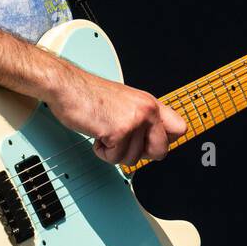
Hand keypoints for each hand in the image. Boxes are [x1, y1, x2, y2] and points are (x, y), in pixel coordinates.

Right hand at [44, 61, 188, 166]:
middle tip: (124, 143)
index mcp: (150, 102)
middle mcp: (146, 110)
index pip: (179, 128)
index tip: (149, 143)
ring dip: (115, 152)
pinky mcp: (119, 131)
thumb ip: (142, 118)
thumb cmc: (89, 94)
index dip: (164, 141)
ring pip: (134, 158)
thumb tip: (152, 141)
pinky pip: (115, 158)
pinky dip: (103, 152)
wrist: (67, 86)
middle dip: (141, 154)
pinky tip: (98, 134)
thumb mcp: (125, 101)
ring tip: (104, 132)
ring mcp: (134, 120)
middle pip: (161, 150)